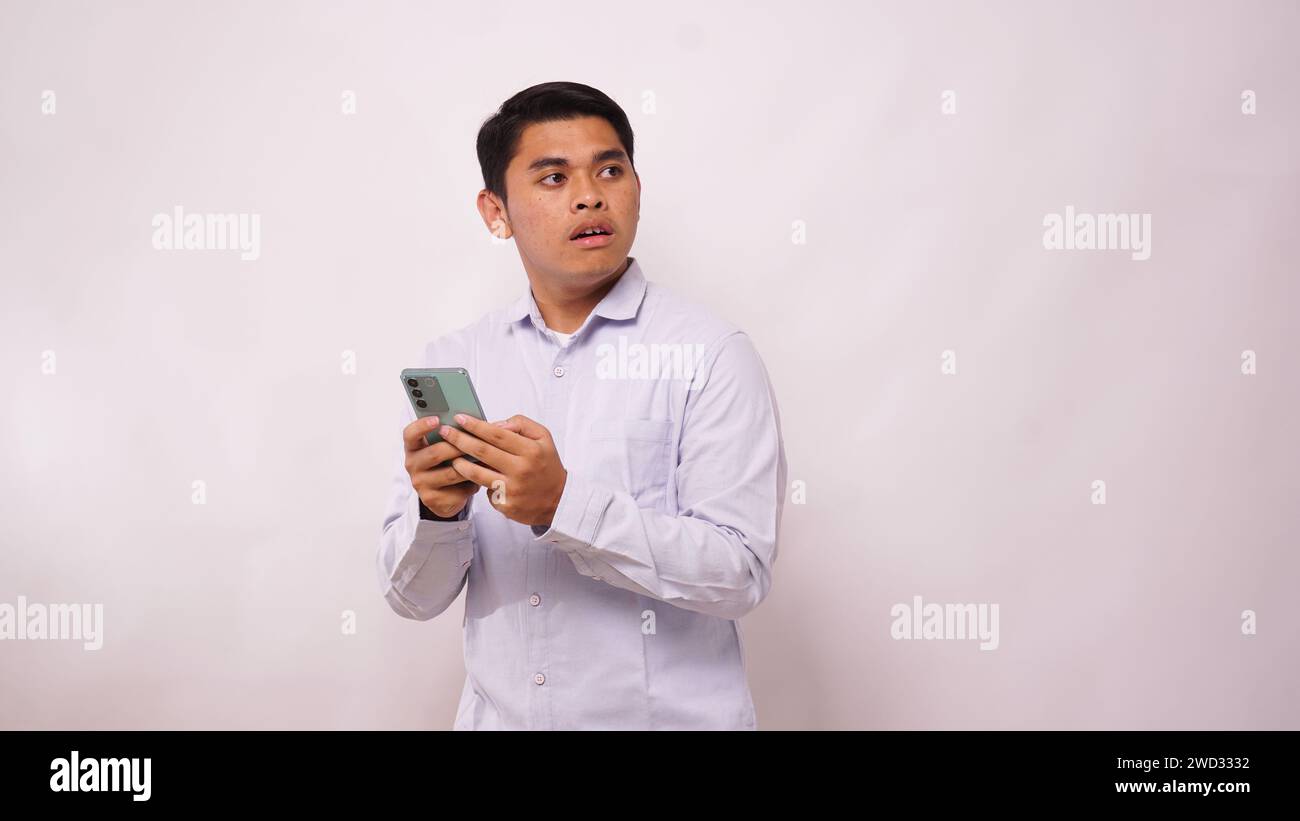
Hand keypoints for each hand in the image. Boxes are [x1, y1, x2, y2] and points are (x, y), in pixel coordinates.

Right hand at [402, 415, 477, 517]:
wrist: (445, 496)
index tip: (437, 419)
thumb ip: (457, 433)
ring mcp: (420, 483)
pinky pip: (457, 490)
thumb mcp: (447, 447)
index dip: (422, 426)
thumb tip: (488, 422)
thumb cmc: (449, 464)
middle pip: (434, 453)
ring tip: (485, 460)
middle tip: (474, 442)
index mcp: (414, 447)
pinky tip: (481, 479)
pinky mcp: (432, 499)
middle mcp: (412, 464)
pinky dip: (472, 484)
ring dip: (470, 466)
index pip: (410, 434)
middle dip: (458, 447)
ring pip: (450, 473)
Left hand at [438, 413, 566, 527]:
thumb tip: (495, 424)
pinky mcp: (505, 505)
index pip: (497, 434)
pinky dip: (476, 482)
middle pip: (482, 451)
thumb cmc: (546, 465)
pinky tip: (470, 475)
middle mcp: (521, 470)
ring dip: (459, 462)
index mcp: (530, 451)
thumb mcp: (543, 438)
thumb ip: (521, 424)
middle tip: (445, 432)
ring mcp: (512, 489)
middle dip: (459, 439)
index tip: (460, 418)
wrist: (558, 500)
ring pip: (476, 473)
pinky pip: (484, 490)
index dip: (475, 425)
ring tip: (450, 455)